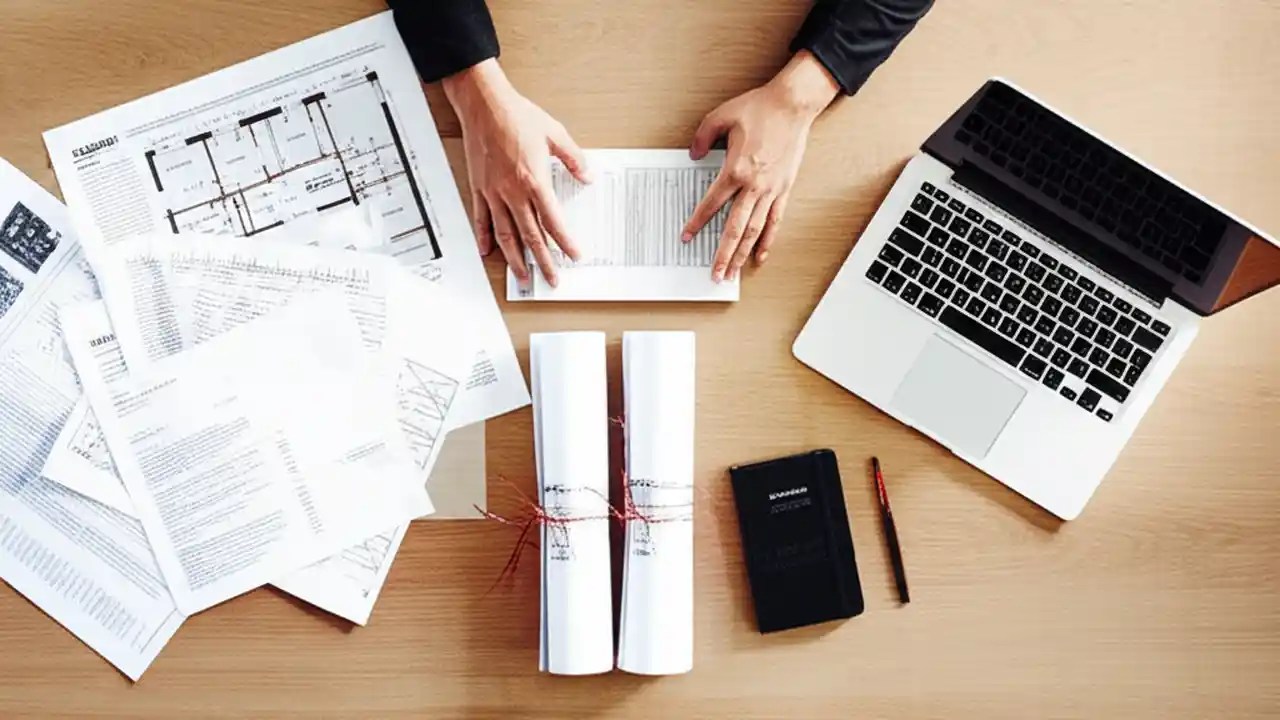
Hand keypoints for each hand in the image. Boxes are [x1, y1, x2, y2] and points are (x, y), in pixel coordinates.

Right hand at [443, 59, 590, 286]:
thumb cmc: (517, 116)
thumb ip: (574, 159)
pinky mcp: (478, 188)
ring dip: (515, 258)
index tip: (574, 256)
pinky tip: (487, 251)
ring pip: (505, 234)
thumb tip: (588, 176)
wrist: (484, 105)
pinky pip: (481, 218)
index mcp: (535, 181)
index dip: (564, 242)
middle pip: (530, 236)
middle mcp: (513, 192)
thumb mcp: (555, 134)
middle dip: (543, 261)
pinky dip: (484, 237)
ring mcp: (493, 192)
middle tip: (551, 279)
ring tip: (522, 275)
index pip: (553, 221)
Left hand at [684, 51, 839, 280]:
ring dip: (743, 254)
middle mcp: (754, 186)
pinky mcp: (785, 189)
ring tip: (733, 273)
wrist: (792, 104)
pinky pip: (775, 221)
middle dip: (723, 254)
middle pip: (734, 229)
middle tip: (714, 274)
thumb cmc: (760, 108)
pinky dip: (768, 240)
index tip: (687, 237)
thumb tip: (693, 155)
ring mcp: (771, 190)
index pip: (711, 204)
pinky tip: (761, 256)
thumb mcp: (721, 116)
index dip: (697, 223)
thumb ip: (702, 137)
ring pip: (755, 231)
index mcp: (735, 170)